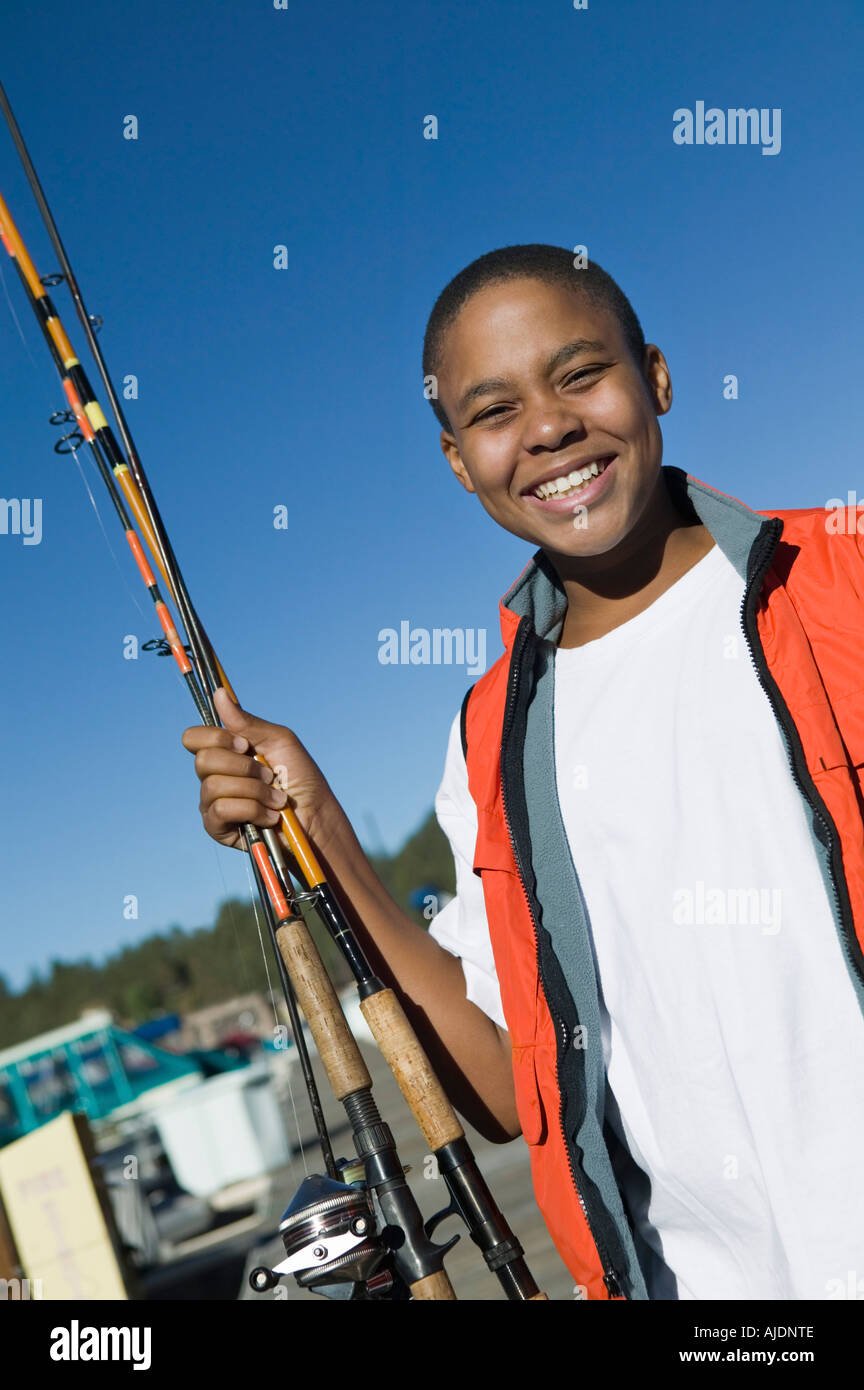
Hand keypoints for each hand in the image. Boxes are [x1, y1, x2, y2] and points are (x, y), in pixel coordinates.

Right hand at [181, 688, 330, 849]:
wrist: (316, 817)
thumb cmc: (300, 778)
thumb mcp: (279, 742)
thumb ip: (247, 722)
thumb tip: (219, 692)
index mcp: (225, 753)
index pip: (194, 738)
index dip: (216, 738)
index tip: (245, 746)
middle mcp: (213, 776)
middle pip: (203, 760)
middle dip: (244, 767)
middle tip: (269, 775)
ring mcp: (213, 803)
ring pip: (213, 786)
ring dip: (254, 791)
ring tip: (276, 798)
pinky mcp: (218, 829)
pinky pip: (220, 810)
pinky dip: (251, 809)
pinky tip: (269, 816)